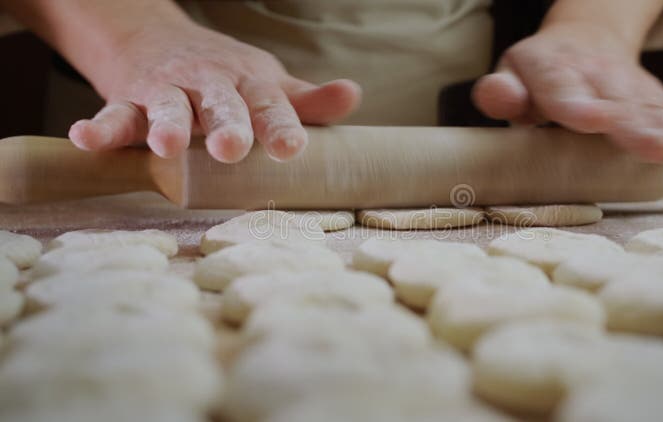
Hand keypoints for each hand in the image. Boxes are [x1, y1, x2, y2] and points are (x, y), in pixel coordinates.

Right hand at [69, 22, 360, 162]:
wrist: (155, 36)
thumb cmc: (224, 74)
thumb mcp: (266, 83)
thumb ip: (304, 100)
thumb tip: (353, 95)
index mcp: (248, 84)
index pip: (269, 103)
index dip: (281, 125)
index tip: (292, 148)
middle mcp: (209, 85)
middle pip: (219, 103)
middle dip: (225, 125)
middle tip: (230, 148)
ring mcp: (167, 90)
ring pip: (165, 107)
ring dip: (164, 124)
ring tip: (165, 145)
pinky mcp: (130, 99)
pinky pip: (114, 114)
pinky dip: (100, 127)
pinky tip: (87, 138)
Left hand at [473, 23, 662, 160]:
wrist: (584, 38)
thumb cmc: (538, 72)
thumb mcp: (512, 74)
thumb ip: (501, 92)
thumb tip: (495, 95)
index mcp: (554, 73)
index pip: (563, 91)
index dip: (578, 106)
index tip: (594, 119)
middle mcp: (597, 78)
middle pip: (620, 105)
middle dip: (641, 128)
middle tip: (661, 148)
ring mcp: (629, 87)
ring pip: (655, 110)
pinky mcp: (653, 96)